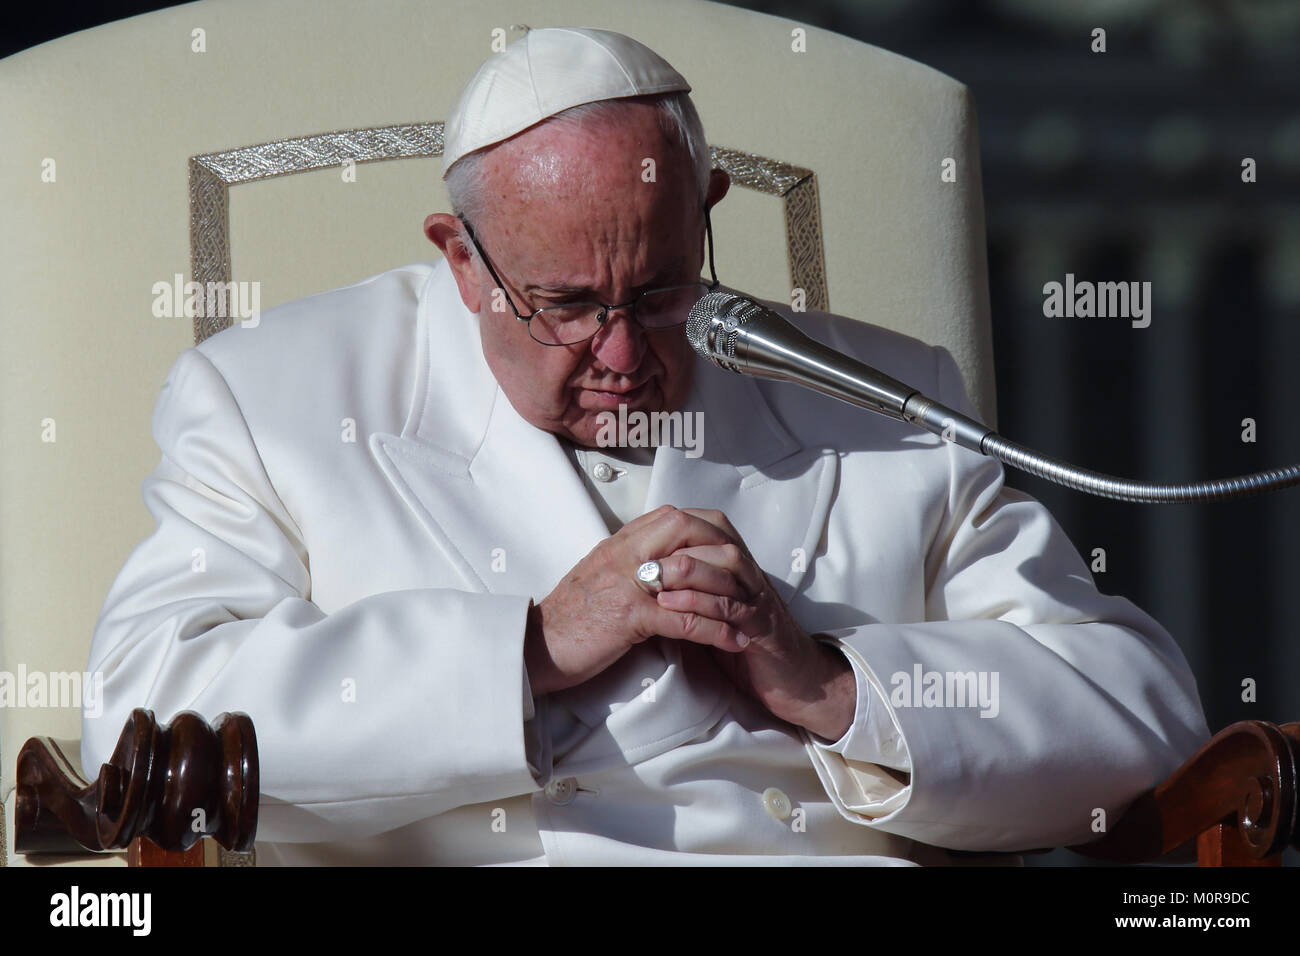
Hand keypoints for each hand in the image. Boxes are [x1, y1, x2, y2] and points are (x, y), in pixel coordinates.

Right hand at [525, 505, 752, 695]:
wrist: (534, 649)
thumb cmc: (568, 620)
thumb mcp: (598, 577)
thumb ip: (628, 563)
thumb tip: (660, 562)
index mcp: (617, 543)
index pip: (670, 517)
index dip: (704, 529)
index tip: (729, 551)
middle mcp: (623, 553)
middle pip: (684, 528)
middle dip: (721, 549)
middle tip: (748, 575)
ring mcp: (626, 581)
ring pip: (690, 572)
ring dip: (726, 595)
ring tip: (752, 614)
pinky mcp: (628, 615)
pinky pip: (683, 617)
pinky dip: (714, 630)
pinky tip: (733, 641)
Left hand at [653, 508, 856, 739]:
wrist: (796, 684)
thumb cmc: (750, 651)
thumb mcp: (714, 617)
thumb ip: (689, 598)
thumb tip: (648, 586)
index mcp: (738, 569)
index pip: (709, 530)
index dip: (675, 529)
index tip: (637, 537)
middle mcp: (750, 576)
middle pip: (716, 537)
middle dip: (676, 540)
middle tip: (639, 551)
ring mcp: (758, 598)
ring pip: (725, 565)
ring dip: (684, 568)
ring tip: (649, 575)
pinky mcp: (762, 626)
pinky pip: (730, 606)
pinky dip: (698, 602)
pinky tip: (670, 605)